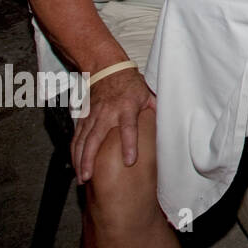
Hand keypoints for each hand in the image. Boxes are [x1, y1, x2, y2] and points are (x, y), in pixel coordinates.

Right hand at [72, 67, 154, 183]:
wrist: (107, 70)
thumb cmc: (130, 84)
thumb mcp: (147, 94)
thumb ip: (156, 110)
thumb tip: (173, 123)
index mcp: (127, 107)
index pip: (128, 128)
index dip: (129, 145)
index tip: (129, 161)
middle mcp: (107, 113)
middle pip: (96, 139)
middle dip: (90, 159)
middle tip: (89, 178)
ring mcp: (92, 116)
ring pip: (82, 140)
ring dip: (79, 160)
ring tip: (81, 178)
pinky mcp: (83, 118)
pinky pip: (76, 137)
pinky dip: (74, 152)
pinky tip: (75, 165)